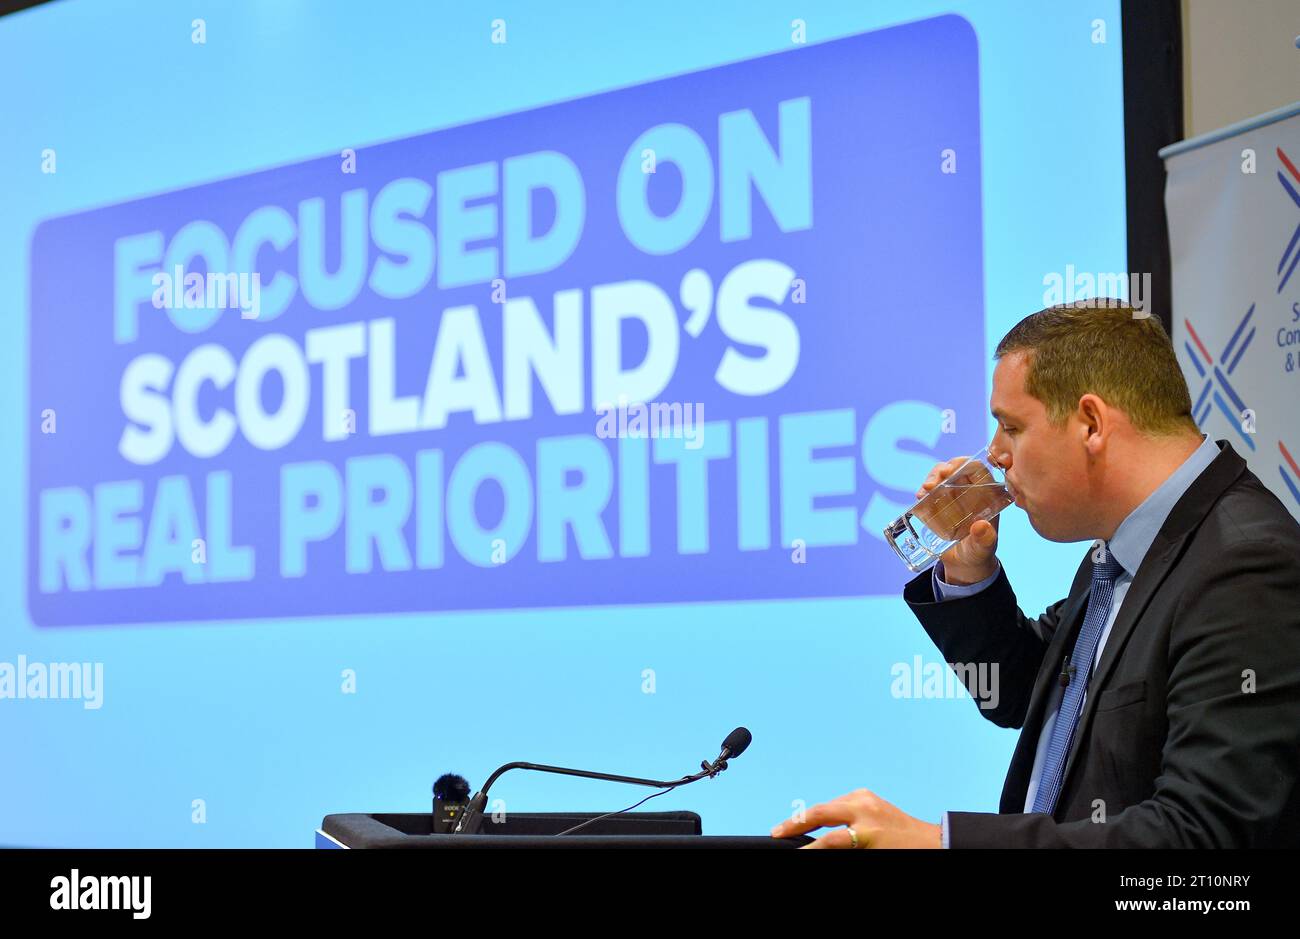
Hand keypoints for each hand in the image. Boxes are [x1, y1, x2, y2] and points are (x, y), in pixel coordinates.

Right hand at [769, 788, 941, 848]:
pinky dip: (827, 811)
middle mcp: (867, 809)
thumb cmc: (904, 855)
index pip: (830, 840)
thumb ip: (844, 851)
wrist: (932, 843)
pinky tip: (816, 820)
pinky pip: (839, 802)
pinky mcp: (867, 795)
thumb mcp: (873, 858)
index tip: (792, 851)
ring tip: (790, 826)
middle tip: (777, 831)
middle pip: (822, 811)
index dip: (808, 847)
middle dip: (796, 822)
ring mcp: (867, 798)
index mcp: (870, 829)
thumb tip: (820, 848)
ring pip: (828, 804)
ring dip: (809, 815)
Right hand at [914, 456, 999, 584]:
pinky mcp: (938, 505)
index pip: (977, 470)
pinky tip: (919, 497)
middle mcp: (969, 492)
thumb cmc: (978, 553)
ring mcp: (952, 497)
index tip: (950, 470)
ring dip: (931, 478)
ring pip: (941, 477)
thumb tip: (981, 526)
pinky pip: (930, 492)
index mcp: (986, 496)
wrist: (964, 565)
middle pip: (956, 470)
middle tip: (934, 481)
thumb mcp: (983, 548)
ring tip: (924, 490)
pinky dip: (923, 491)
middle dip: (942, 470)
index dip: (964, 464)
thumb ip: (985, 540)